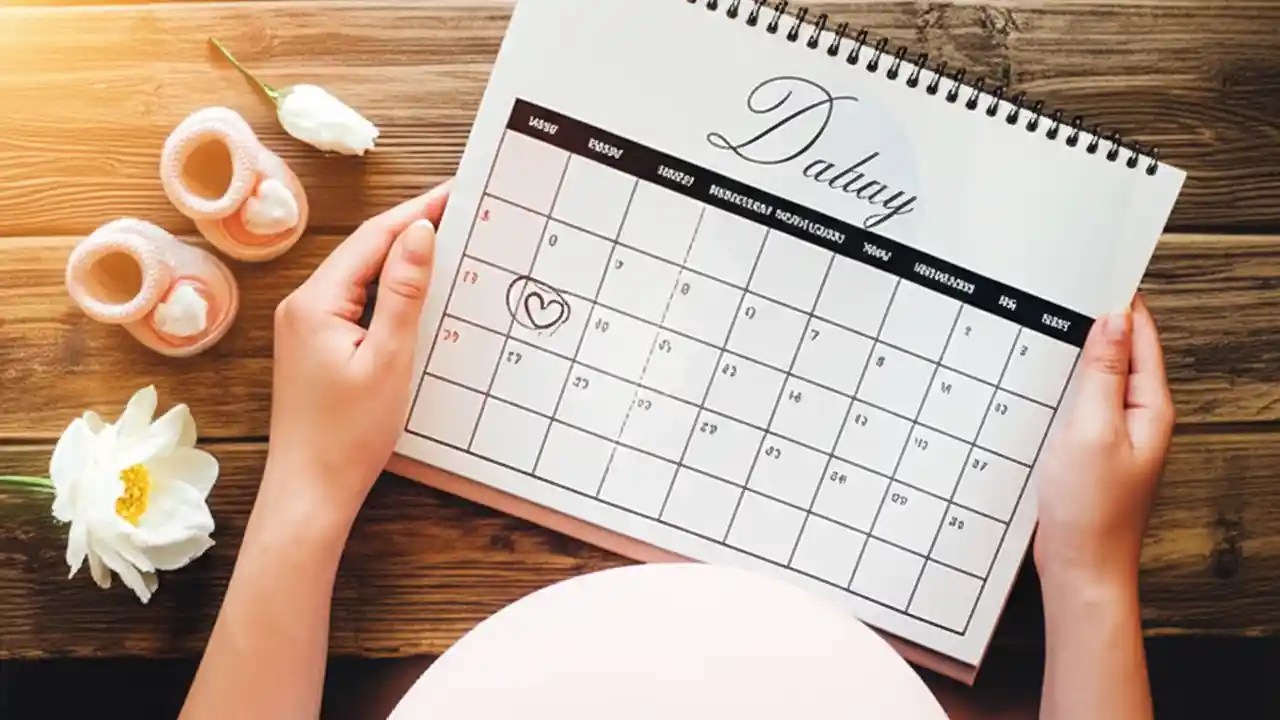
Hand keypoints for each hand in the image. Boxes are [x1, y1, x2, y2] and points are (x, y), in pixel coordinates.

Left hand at [263, 181, 451, 525]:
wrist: (310, 492)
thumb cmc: (347, 436)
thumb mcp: (387, 359)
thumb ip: (403, 292)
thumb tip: (418, 233)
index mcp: (315, 302)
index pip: (373, 238)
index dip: (416, 211)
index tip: (455, 193)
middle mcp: (303, 306)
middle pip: (364, 251)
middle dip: (410, 228)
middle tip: (459, 209)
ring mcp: (306, 327)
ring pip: (360, 276)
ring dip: (400, 258)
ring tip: (445, 240)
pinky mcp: (315, 347)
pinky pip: (355, 302)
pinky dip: (387, 290)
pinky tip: (414, 290)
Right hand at [1033, 295, 1174, 586]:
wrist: (1079, 568)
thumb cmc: (1091, 512)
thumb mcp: (1092, 429)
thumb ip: (1104, 372)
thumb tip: (1113, 320)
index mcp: (1151, 406)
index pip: (1141, 334)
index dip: (1119, 300)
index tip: (1095, 270)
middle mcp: (1138, 416)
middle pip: (1121, 351)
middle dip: (1094, 320)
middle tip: (1062, 289)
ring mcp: (1113, 433)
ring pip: (1097, 376)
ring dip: (1076, 353)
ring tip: (1048, 325)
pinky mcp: (1089, 449)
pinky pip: (1079, 403)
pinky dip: (1062, 385)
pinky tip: (1040, 381)